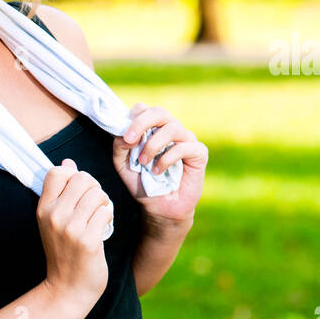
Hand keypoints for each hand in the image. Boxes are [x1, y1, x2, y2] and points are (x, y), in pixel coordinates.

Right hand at [37, 158, 112, 309]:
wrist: (67, 289)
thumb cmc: (65, 251)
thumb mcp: (54, 220)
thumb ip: (61, 190)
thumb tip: (68, 162)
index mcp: (43, 208)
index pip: (58, 172)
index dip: (74, 175)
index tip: (78, 191)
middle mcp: (54, 216)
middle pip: (83, 178)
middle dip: (94, 188)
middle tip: (94, 204)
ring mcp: (70, 228)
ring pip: (98, 194)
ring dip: (103, 203)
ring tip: (98, 217)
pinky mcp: (88, 240)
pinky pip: (106, 212)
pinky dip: (108, 217)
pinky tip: (102, 228)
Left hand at [111, 102, 206, 233]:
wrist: (160, 209)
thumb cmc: (144, 185)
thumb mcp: (124, 167)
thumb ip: (120, 148)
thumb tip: (124, 134)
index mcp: (153, 129)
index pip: (144, 109)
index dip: (133, 119)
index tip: (125, 137)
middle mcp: (171, 130)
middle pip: (159, 112)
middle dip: (142, 123)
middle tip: (130, 140)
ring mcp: (187, 140)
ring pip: (172, 128)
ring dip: (153, 145)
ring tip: (144, 163)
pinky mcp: (199, 153)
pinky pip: (184, 147)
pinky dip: (167, 159)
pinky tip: (158, 171)